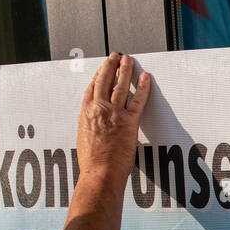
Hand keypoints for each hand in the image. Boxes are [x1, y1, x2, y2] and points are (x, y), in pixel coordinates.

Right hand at [75, 52, 151, 182]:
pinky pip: (138, 100)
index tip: (102, 69)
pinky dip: (143, 88)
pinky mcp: (128, 122)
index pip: (91, 89)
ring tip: (129, 60)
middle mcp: (98, 110)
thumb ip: (88, 126)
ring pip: (120, 86)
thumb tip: (92, 124)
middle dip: (110, 66)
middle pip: (104, 81)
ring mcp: (114, 114)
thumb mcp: (83, 139)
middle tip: (115, 56)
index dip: (97, 76)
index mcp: (85, 114)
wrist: (99, 173)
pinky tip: (146, 78)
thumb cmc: (92, 163)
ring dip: (125, 70)